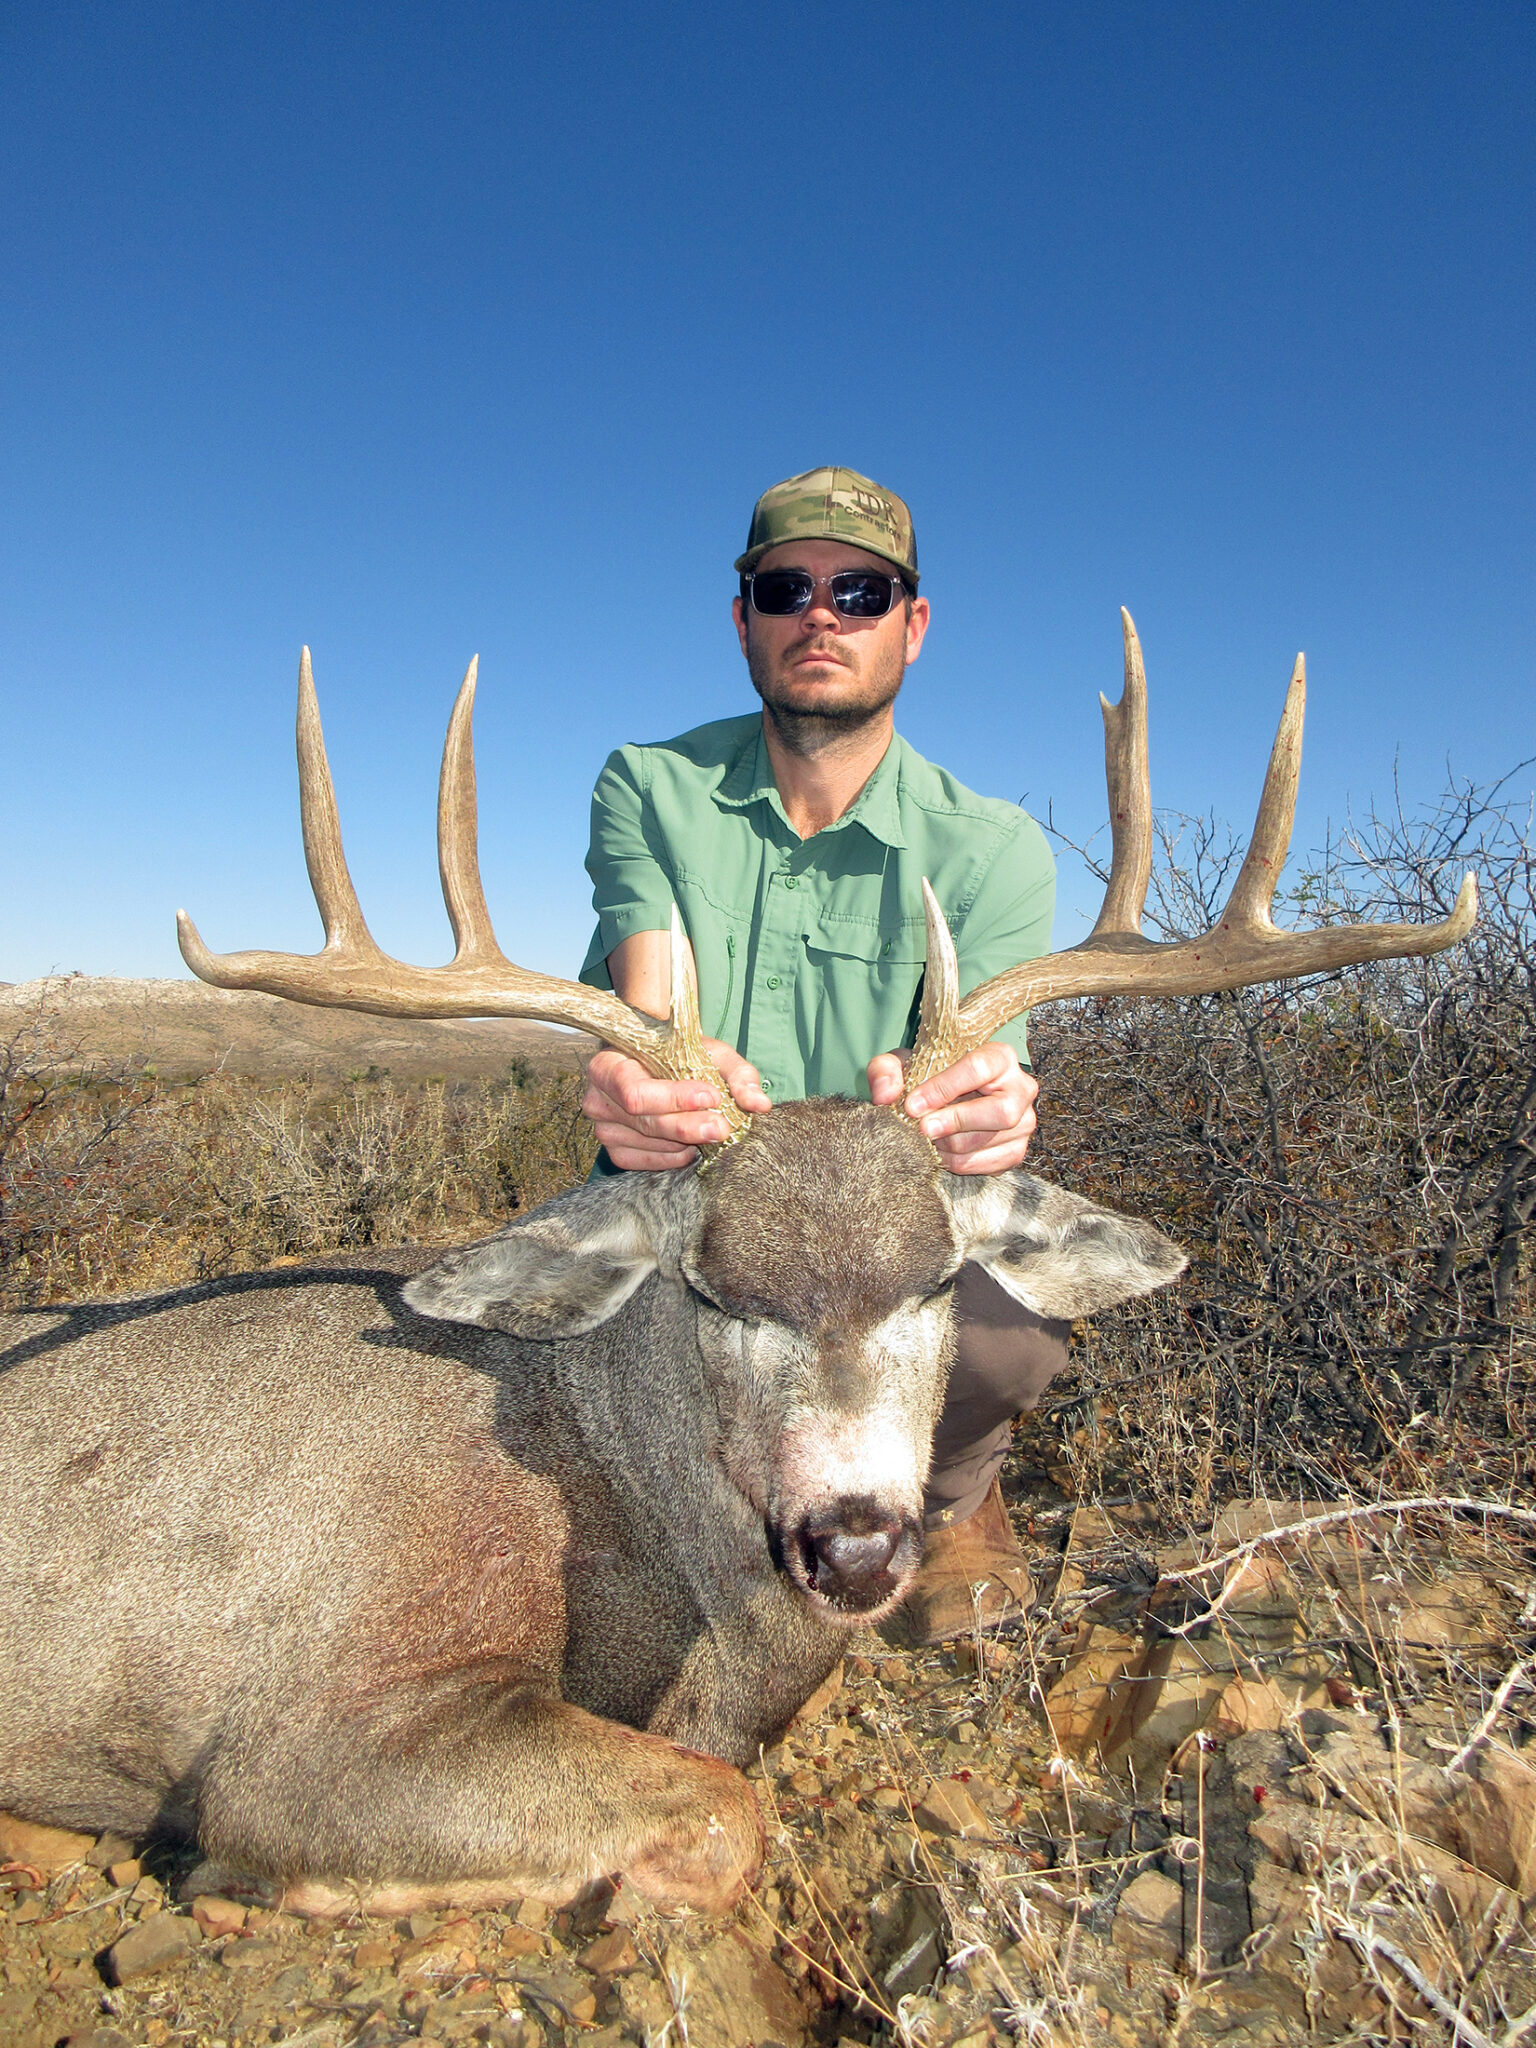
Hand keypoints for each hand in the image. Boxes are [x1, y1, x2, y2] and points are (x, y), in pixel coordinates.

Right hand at [582, 1039, 771, 1169]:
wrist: (654, 1064)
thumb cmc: (678, 1055)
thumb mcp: (709, 1053)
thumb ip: (737, 1074)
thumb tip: (759, 1103)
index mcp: (608, 1064)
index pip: (636, 1090)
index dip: (674, 1098)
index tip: (712, 1096)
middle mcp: (598, 1098)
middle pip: (644, 1121)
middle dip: (687, 1126)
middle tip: (722, 1127)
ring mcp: (603, 1127)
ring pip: (648, 1143)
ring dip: (684, 1142)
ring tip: (710, 1131)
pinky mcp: (615, 1150)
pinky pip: (644, 1161)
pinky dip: (673, 1156)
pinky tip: (692, 1147)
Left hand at [867, 1042, 1038, 1175]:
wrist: (940, 1103)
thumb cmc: (927, 1077)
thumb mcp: (903, 1065)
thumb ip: (885, 1071)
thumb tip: (885, 1095)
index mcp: (1000, 1057)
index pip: (978, 1068)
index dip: (944, 1088)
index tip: (913, 1105)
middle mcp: (1021, 1088)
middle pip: (1000, 1111)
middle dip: (956, 1122)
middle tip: (922, 1128)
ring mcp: (1024, 1122)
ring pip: (992, 1140)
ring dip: (951, 1146)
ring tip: (927, 1140)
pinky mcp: (1016, 1151)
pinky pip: (990, 1164)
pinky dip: (959, 1163)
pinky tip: (940, 1152)